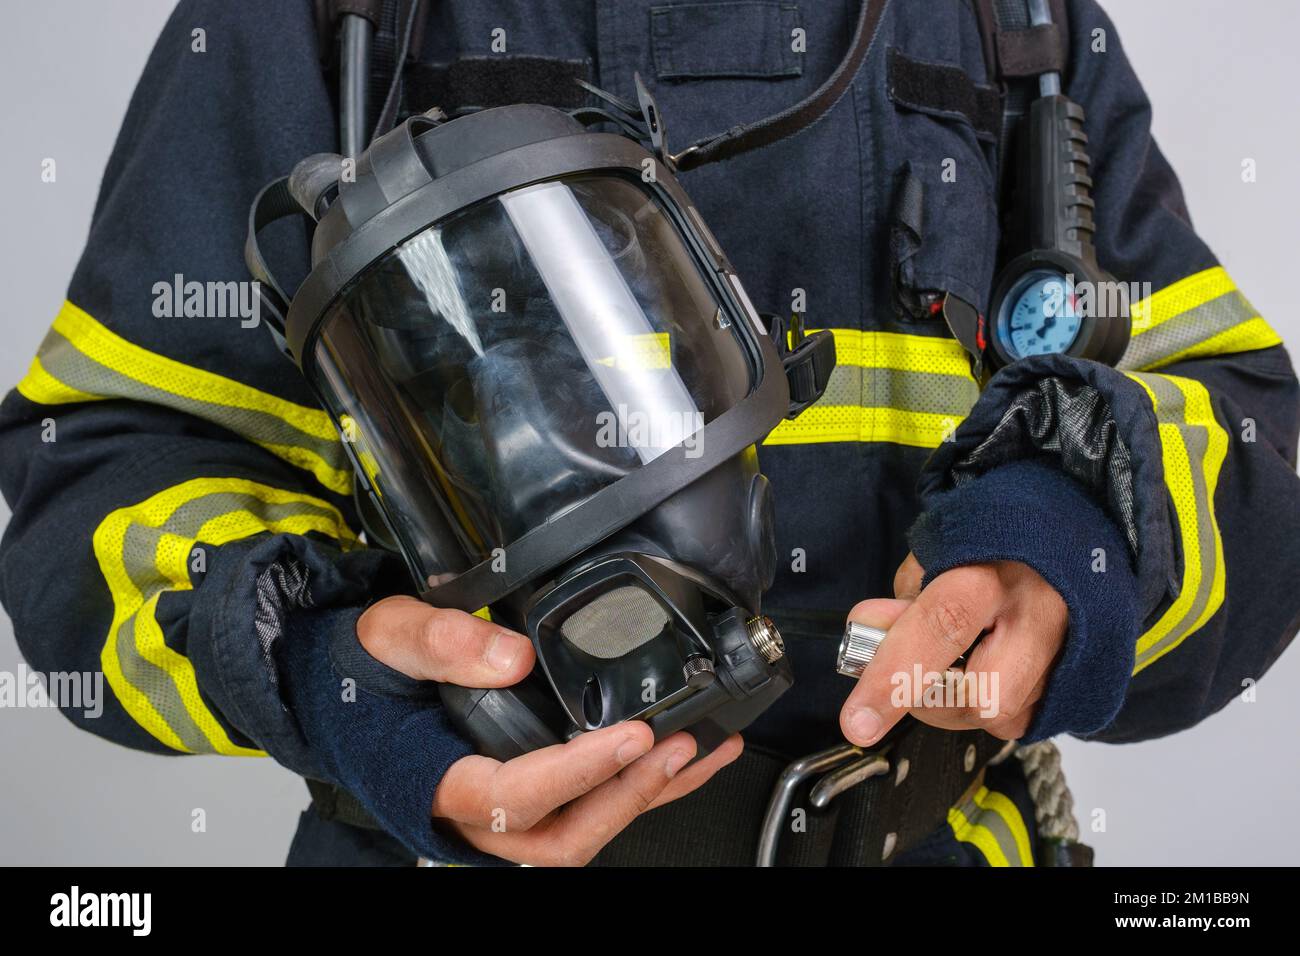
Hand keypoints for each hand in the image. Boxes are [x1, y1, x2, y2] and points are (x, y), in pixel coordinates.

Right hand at [357, 595, 742, 865]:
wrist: (351, 697)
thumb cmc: (364, 677)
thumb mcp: (386, 637)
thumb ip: (438, 641)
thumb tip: (510, 655)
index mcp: (439, 782)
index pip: (516, 796)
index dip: (578, 772)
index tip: (631, 735)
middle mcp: (478, 814)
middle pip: (564, 836)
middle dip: (630, 796)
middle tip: (678, 747)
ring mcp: (508, 812)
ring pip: (587, 828)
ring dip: (650, 794)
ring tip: (705, 749)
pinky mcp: (533, 795)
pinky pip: (591, 805)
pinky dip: (642, 783)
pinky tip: (684, 752)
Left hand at [838, 554, 1067, 744]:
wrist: (1062, 537)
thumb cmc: (988, 548)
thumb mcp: (933, 556)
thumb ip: (900, 600)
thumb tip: (873, 633)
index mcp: (995, 572)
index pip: (943, 626)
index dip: (895, 675)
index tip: (858, 721)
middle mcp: (1040, 615)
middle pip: (984, 695)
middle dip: (930, 701)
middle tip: (907, 678)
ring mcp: (1065, 652)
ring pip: (1003, 717)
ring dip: (955, 705)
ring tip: (947, 665)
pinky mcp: (1074, 680)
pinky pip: (1021, 721)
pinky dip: (986, 709)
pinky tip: (980, 673)